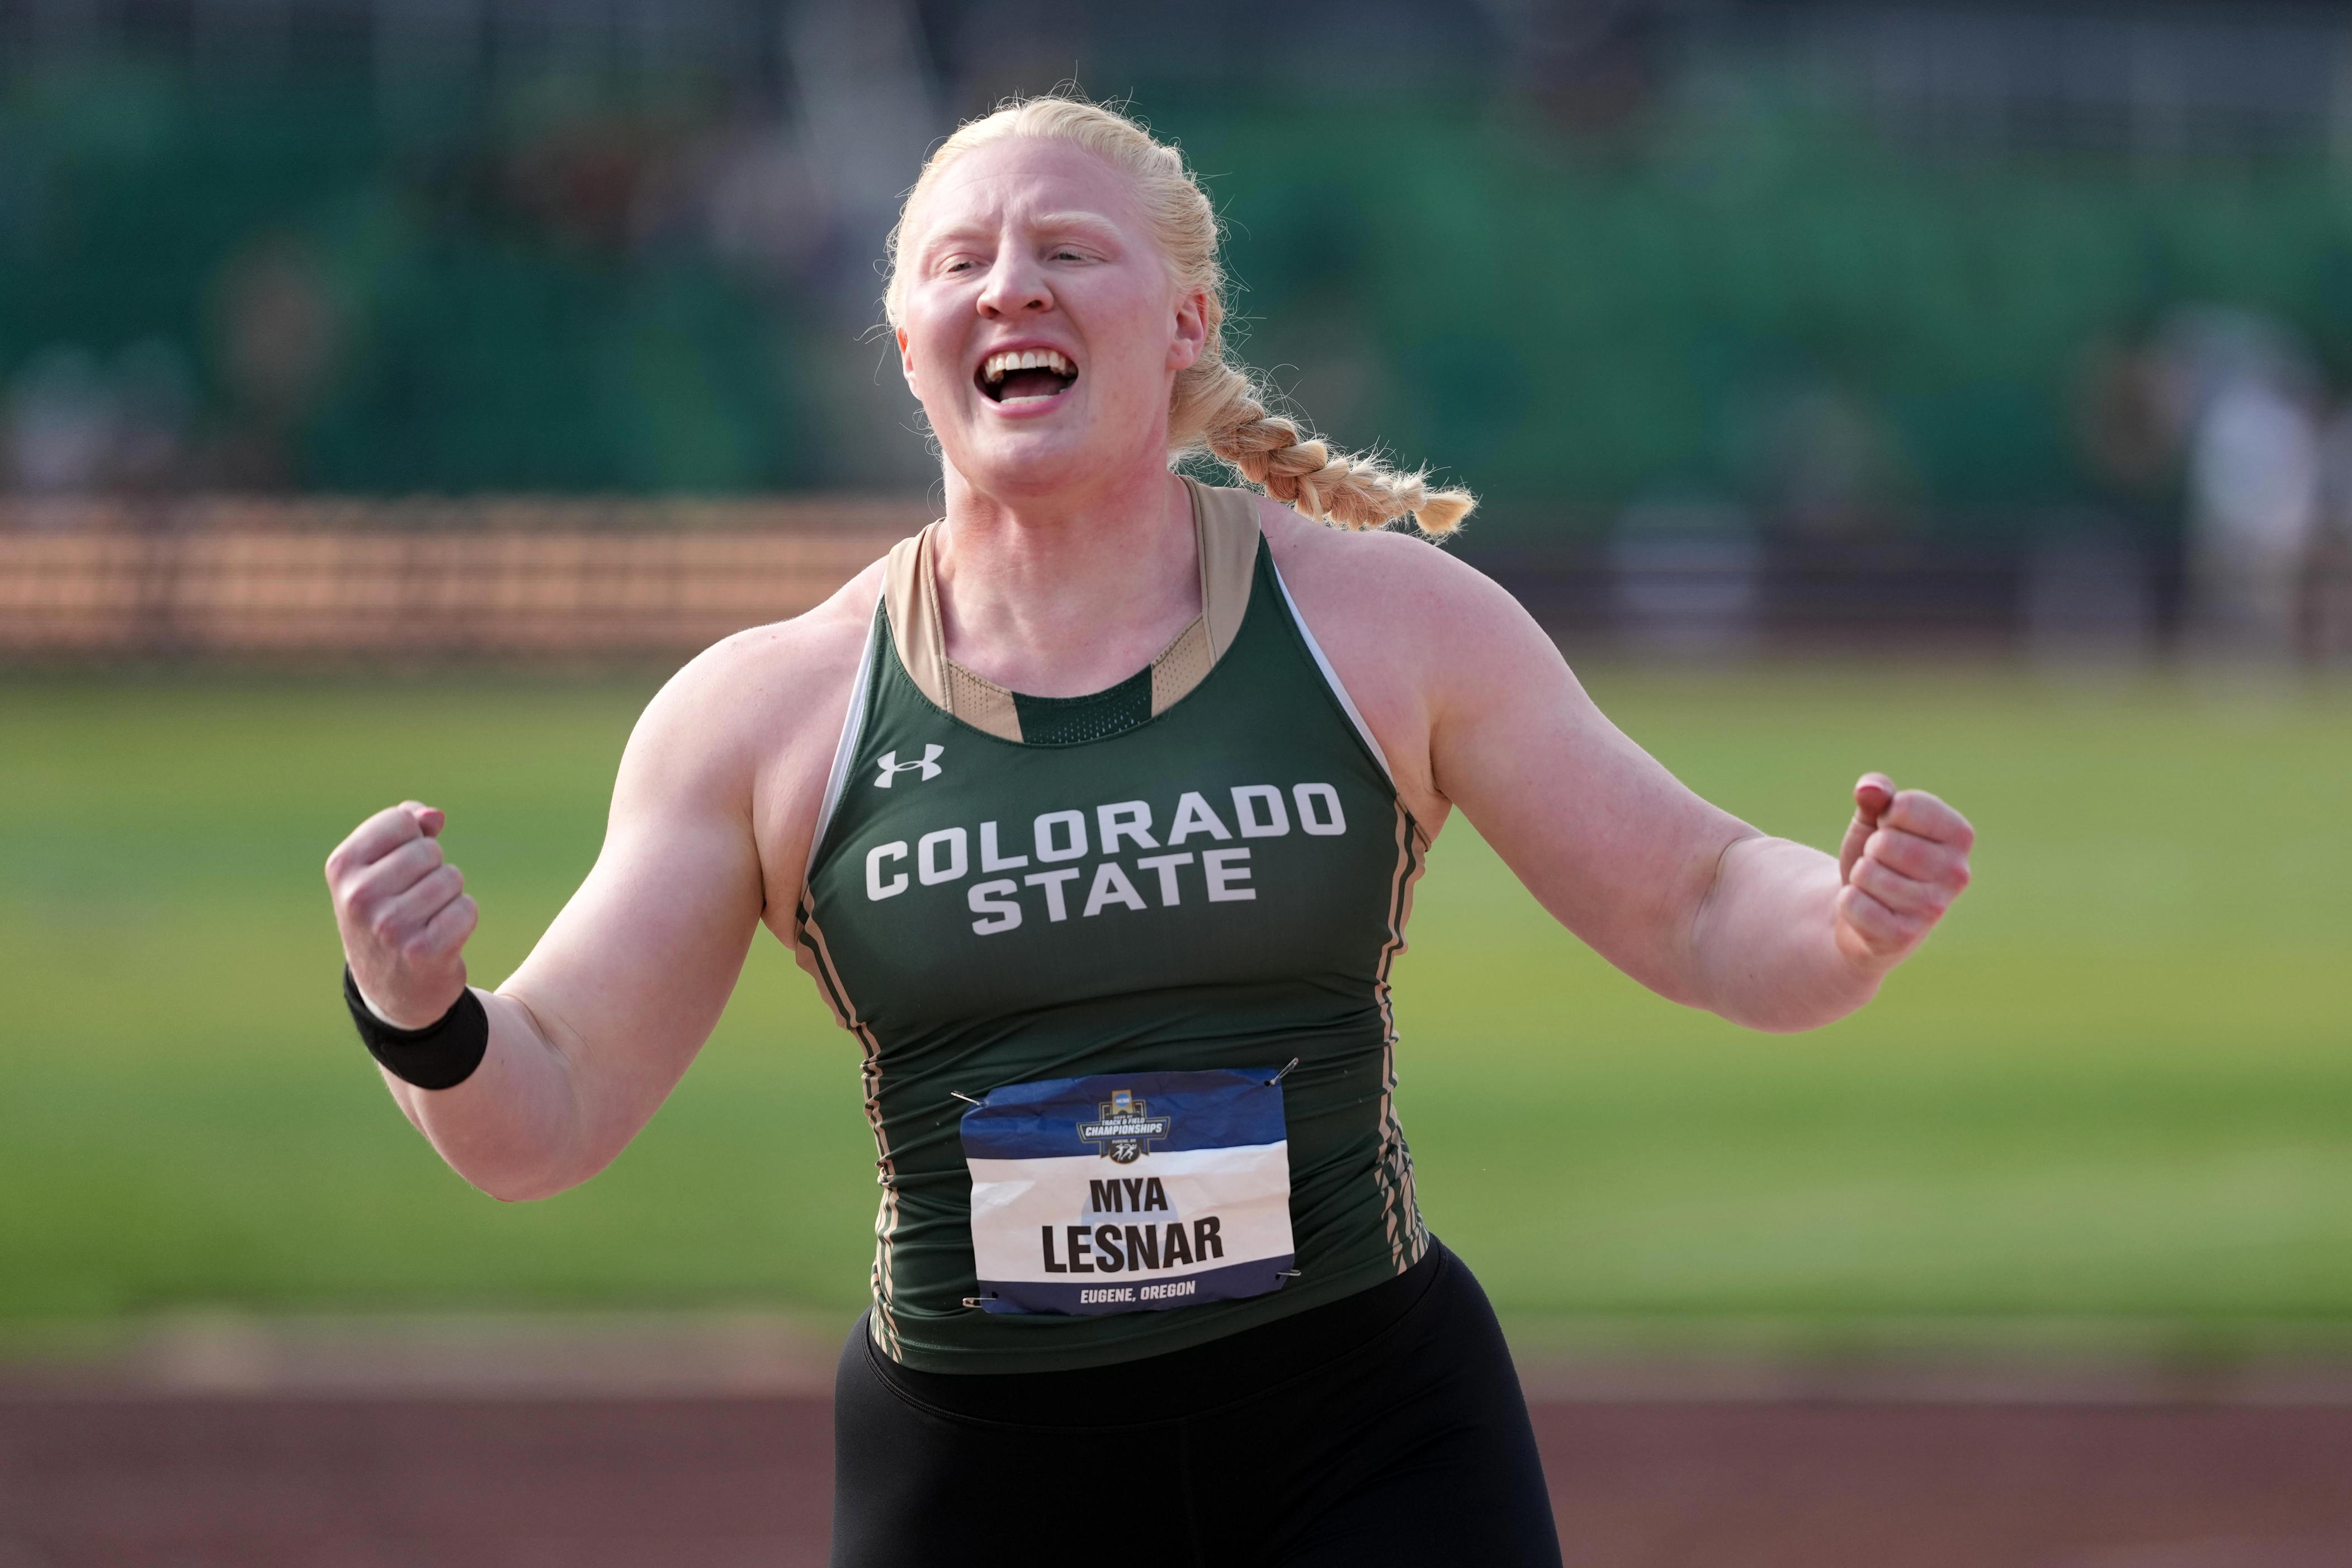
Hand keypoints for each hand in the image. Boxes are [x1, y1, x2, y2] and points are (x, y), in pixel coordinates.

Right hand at [326, 801, 478, 1027]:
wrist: (392, 989)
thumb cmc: (387, 914)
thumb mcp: (379, 868)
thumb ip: (406, 828)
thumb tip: (434, 816)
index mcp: (341, 867)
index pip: (400, 821)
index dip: (413, 839)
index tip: (399, 868)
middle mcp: (359, 897)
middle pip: (429, 850)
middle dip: (432, 870)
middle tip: (414, 901)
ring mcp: (390, 926)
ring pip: (451, 878)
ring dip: (448, 896)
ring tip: (425, 919)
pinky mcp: (424, 951)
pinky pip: (466, 908)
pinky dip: (462, 919)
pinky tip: (441, 937)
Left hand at [1833, 772, 1972, 972]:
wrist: (1863, 916)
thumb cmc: (1877, 859)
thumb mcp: (1874, 820)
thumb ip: (1876, 794)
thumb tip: (1869, 788)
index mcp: (1960, 835)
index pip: (1905, 805)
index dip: (1884, 816)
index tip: (1891, 832)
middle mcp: (1957, 872)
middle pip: (1885, 843)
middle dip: (1870, 851)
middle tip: (1881, 866)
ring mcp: (1933, 908)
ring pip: (1866, 873)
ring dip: (1859, 878)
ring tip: (1875, 889)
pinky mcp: (1904, 936)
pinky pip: (1854, 903)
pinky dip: (1848, 904)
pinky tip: (1867, 911)